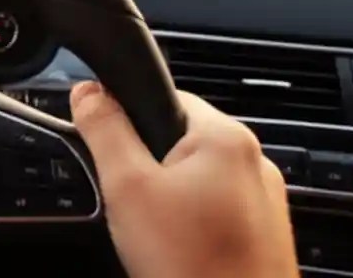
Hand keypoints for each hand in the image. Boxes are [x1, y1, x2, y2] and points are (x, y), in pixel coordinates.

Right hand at [70, 82, 297, 277]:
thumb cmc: (191, 267)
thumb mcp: (127, 188)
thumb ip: (105, 130)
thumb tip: (88, 92)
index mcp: (226, 138)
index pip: (164, 97)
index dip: (127, 123)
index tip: (113, 158)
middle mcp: (255, 163)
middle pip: (178, 142)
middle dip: (147, 170)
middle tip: (134, 207)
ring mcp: (264, 202)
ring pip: (195, 182)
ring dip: (169, 201)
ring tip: (158, 237)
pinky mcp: (264, 235)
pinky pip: (214, 212)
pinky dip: (191, 226)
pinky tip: (180, 254)